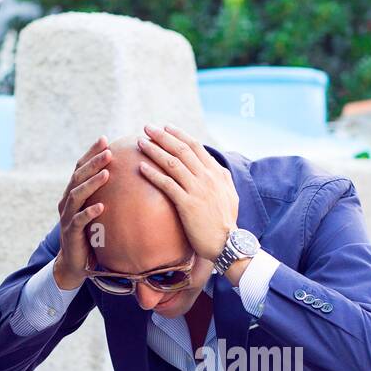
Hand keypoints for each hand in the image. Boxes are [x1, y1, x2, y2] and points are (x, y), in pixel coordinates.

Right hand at [53, 136, 110, 289]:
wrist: (75, 263)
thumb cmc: (91, 235)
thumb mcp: (99, 212)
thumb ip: (108, 195)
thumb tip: (132, 178)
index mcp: (73, 193)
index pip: (81, 167)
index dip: (91, 153)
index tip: (106, 139)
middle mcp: (67, 201)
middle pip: (78, 176)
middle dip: (93, 162)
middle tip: (108, 151)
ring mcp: (67, 217)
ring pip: (77, 194)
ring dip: (92, 182)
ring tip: (107, 172)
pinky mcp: (70, 233)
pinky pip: (79, 221)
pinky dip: (89, 212)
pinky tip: (101, 206)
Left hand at [137, 124, 237, 260]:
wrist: (227, 243)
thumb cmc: (226, 222)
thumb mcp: (230, 194)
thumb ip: (223, 178)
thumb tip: (217, 166)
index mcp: (216, 173)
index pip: (196, 146)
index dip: (179, 134)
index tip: (165, 127)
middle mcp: (207, 177)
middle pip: (181, 150)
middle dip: (162, 136)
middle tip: (147, 127)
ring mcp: (197, 190)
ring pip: (172, 163)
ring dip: (154, 150)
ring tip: (140, 142)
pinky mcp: (187, 204)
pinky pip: (167, 184)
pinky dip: (153, 174)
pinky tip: (141, 167)